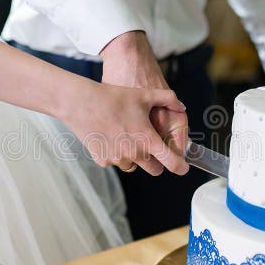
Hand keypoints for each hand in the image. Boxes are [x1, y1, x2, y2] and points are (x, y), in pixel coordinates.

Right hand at [100, 31, 189, 165]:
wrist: (82, 103)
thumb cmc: (113, 98)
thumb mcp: (144, 95)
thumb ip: (168, 99)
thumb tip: (181, 106)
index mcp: (147, 139)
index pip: (171, 162)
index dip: (181, 167)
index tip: (182, 168)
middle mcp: (134, 153)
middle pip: (154, 170)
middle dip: (156, 162)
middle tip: (151, 148)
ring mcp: (118, 159)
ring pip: (134, 166)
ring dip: (135, 158)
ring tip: (127, 137)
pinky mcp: (103, 160)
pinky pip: (116, 162)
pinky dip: (116, 154)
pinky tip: (111, 137)